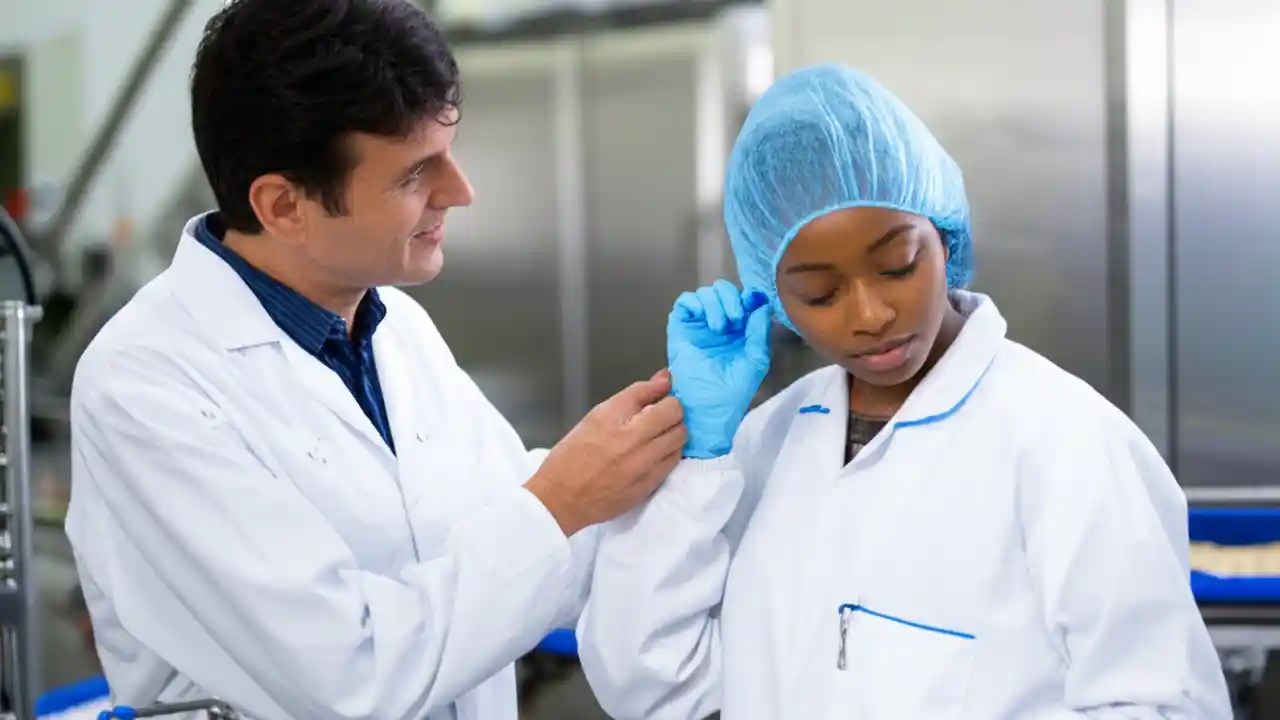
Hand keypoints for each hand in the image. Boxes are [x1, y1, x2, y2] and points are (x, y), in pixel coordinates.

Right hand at [525, 371, 686, 535]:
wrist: (561, 499)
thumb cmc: (573, 456)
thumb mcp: (595, 417)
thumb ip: (633, 397)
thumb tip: (664, 379)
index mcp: (611, 417)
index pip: (652, 391)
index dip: (662, 389)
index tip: (662, 390)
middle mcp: (629, 438)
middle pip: (674, 412)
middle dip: (672, 409)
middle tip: (661, 413)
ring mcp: (642, 463)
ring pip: (680, 436)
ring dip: (673, 430)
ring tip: (658, 434)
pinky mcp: (649, 484)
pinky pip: (674, 460)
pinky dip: (670, 452)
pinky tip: (656, 453)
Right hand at [668, 279, 771, 458]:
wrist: (709, 407)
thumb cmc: (731, 392)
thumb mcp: (756, 359)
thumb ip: (760, 331)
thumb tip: (762, 305)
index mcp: (739, 330)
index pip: (744, 300)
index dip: (749, 296)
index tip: (754, 300)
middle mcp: (719, 324)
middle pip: (724, 290)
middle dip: (732, 298)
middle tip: (736, 319)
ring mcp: (699, 325)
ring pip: (706, 293)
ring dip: (717, 303)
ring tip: (721, 328)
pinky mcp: (681, 327)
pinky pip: (685, 301)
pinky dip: (697, 304)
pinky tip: (707, 323)